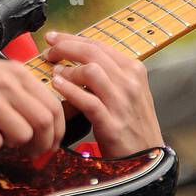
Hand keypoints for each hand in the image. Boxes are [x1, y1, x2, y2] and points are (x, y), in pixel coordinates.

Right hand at [0, 52, 66, 160]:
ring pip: (22, 135)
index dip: (58, 131)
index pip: (53, 106)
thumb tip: (45, 125)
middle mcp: (5, 83)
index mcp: (16, 73)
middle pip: (43, 122)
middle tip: (32, 152)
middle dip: (42, 144)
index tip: (52, 144)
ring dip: (14, 145)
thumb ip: (21, 94)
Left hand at [43, 31, 162, 157]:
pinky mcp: (112, 123)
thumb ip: (109, 74)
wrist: (147, 157)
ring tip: (54, 72)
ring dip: (67, 68)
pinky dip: (69, 90)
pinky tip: (56, 85)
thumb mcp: (128, 93)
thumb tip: (79, 59)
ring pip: (90, 71)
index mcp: (134, 70)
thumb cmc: (132, 125)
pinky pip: (87, 100)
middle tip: (48, 51)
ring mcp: (122, 102)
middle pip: (92, 52)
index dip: (72, 38)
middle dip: (65, 47)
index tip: (53, 37)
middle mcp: (130, 82)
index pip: (99, 45)